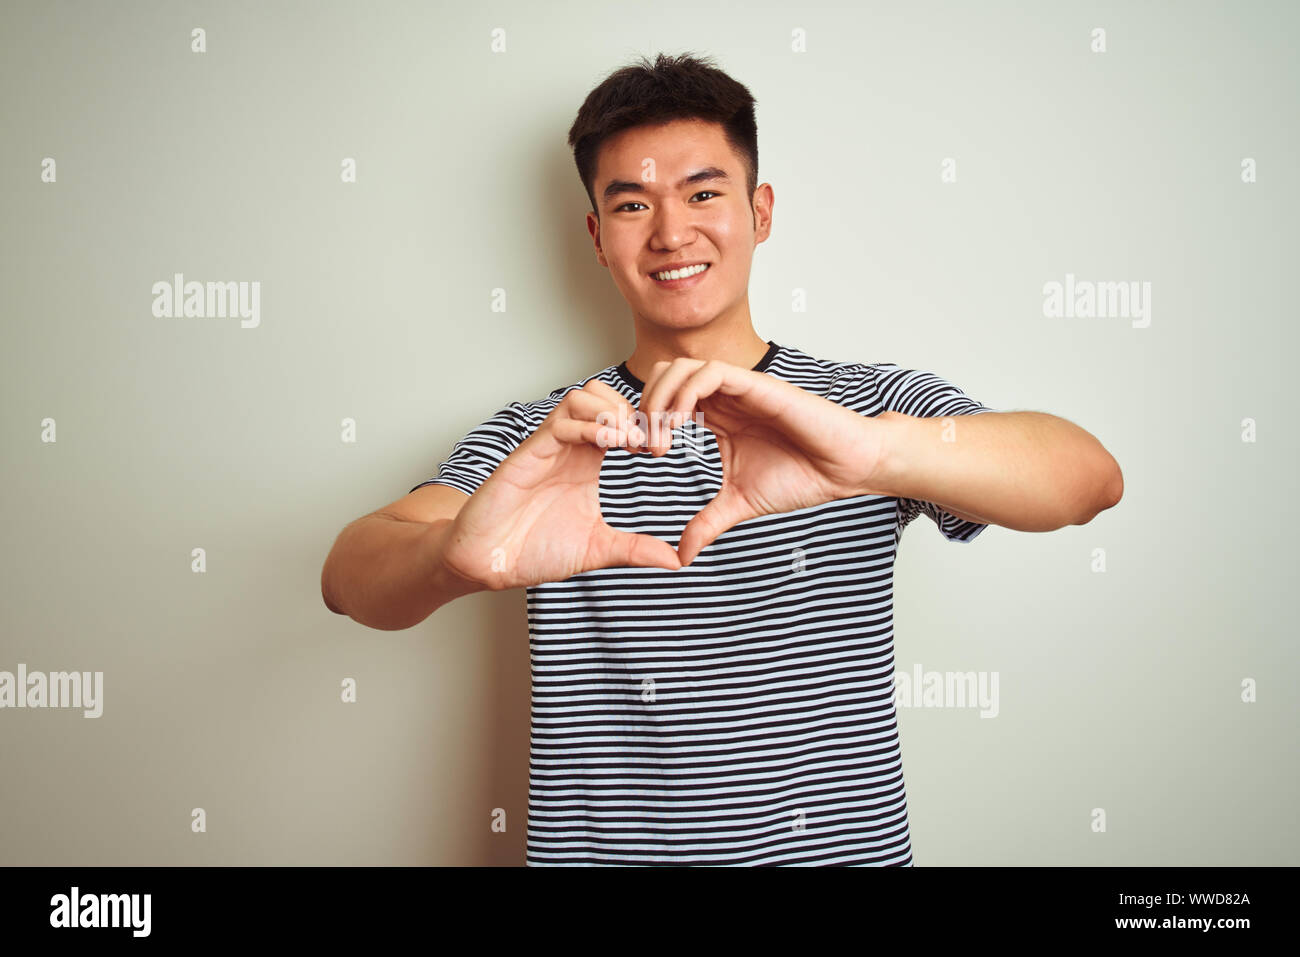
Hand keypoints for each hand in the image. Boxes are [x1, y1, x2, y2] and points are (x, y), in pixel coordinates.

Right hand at [440, 379, 681, 589]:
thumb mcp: (597, 549)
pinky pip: (558, 423)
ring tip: (630, 439)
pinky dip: (588, 425)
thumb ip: (635, 549)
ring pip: (580, 398)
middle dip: (632, 409)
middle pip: (602, 395)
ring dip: (611, 411)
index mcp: (586, 462)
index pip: (619, 419)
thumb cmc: (534, 551)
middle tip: (650, 439)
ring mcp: (547, 447)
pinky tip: (610, 444)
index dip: (645, 424)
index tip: (662, 447)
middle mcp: (568, 448)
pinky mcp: (527, 455)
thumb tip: (676, 561)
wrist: (488, 563)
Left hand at [637, 357, 887, 564]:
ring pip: (680, 368)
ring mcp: (739, 388)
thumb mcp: (740, 504)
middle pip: (663, 376)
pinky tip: (682, 426)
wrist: (845, 469)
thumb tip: (681, 555)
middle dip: (644, 407)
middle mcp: (724, 397)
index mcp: (718, 416)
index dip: (645, 422)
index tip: (640, 456)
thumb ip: (707, 522)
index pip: (665, 400)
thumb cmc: (802, 476)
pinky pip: (710, 372)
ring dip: (660, 400)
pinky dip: (686, 393)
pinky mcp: (757, 385)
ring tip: (661, 440)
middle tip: (645, 447)